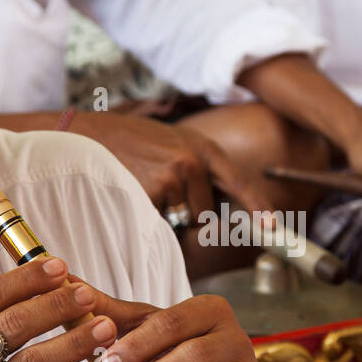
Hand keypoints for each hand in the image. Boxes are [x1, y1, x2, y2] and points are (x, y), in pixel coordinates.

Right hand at [71, 110, 273, 214]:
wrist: (88, 134)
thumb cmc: (130, 142)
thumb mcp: (172, 142)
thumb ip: (196, 167)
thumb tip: (211, 206)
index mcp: (203, 148)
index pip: (237, 182)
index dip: (257, 206)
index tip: (273, 227)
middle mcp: (193, 162)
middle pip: (206, 213)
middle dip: (188, 213)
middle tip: (160, 190)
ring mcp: (174, 176)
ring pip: (183, 221)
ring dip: (168, 215)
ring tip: (145, 187)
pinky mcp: (154, 192)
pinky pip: (161, 222)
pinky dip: (149, 216)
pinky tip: (134, 192)